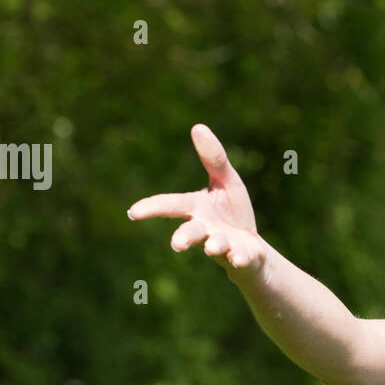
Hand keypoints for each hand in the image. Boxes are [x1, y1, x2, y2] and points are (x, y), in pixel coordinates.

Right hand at [127, 124, 267, 277]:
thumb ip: (214, 159)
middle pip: (190, 231)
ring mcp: (223, 244)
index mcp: (196, 208)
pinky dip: (240, 258)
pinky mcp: (242, 256)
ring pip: (214, 245)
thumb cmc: (232, 212)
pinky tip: (240, 258)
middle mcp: (205, 228)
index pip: (171, 205)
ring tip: (212, 246)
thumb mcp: (226, 181)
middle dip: (183, 237)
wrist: (251, 249)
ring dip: (214, 245)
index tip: (133, 212)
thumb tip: (197, 127)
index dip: (152, 208)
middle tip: (177, 245)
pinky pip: (240, 258)